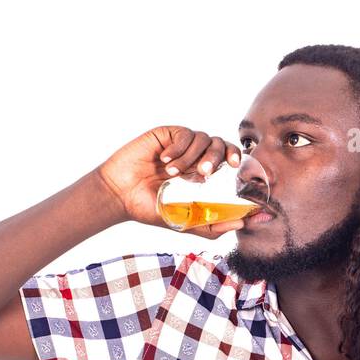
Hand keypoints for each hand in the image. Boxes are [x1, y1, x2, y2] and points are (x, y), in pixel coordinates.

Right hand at [94, 126, 245, 238]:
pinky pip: (184, 134)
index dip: (233, 155)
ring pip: (201, 138)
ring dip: (190, 158)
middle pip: (218, 143)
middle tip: (204, 173)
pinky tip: (164, 161)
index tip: (235, 166)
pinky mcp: (164, 134)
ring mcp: (177, 143)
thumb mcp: (183, 222)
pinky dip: (178, 149)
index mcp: (197, 171)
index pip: (224, 156)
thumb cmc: (147, 208)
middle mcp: (190, 155)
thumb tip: (241, 224)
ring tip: (172, 173)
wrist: (119, 196)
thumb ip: (211, 226)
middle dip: (215, 157)